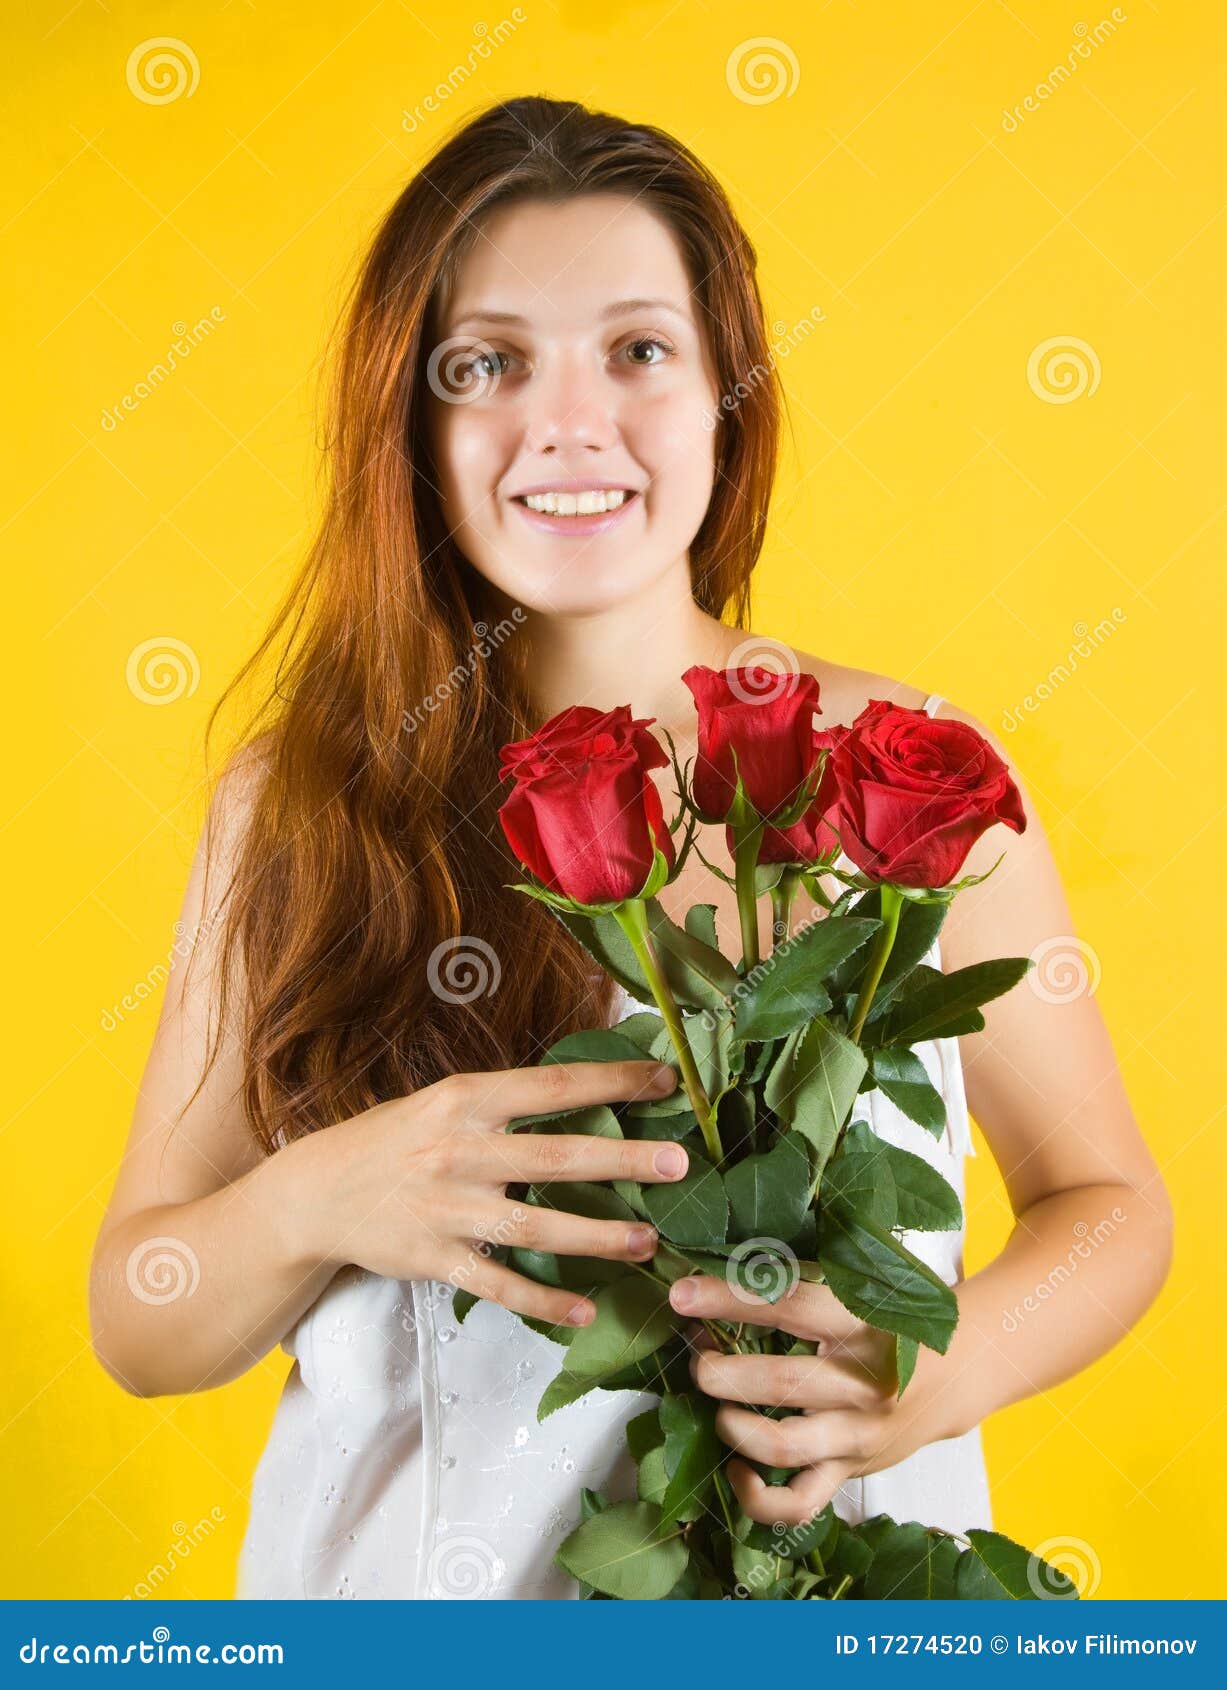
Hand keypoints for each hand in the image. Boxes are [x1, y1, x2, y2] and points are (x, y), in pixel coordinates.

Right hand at [284, 1058, 688, 1328]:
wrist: (316, 1194)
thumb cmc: (393, 1140)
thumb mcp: (444, 1102)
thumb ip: (505, 1103)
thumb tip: (587, 1093)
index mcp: (465, 1100)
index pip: (551, 1086)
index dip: (611, 1081)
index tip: (665, 1078)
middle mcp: (461, 1152)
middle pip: (555, 1157)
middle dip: (622, 1160)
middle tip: (679, 1164)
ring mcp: (449, 1210)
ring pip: (535, 1228)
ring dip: (597, 1237)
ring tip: (647, 1242)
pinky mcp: (436, 1261)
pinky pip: (499, 1285)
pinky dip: (543, 1302)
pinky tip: (585, 1311)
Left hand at [668, 1272, 960, 1526]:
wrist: (959, 1372)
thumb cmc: (895, 1320)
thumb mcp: (862, 1287)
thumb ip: (803, 1279)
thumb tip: (721, 1264)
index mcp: (863, 1325)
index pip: (789, 1306)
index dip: (729, 1299)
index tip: (682, 1294)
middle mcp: (862, 1384)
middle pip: (781, 1383)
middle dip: (722, 1372)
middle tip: (697, 1358)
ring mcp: (857, 1435)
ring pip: (784, 1446)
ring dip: (733, 1427)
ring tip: (715, 1406)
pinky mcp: (851, 1472)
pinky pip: (799, 1503)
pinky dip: (758, 1497)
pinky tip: (736, 1469)